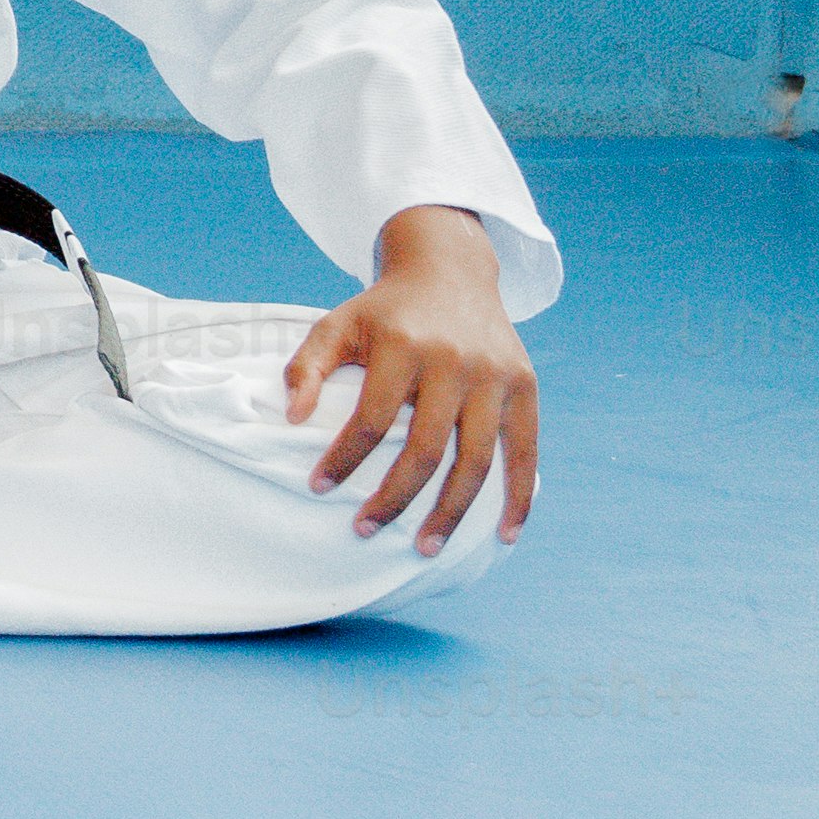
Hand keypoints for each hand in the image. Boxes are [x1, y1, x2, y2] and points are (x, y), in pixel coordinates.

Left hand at [285, 208, 538, 553]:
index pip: (371, 419)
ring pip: (475, 460)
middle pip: (426, 449)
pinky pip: (525, 451)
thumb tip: (292, 418)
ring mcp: (495, 376)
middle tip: (365, 530)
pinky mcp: (525, 386)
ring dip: (451, 512)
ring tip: (425, 548)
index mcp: (403, 345)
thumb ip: (307, 366)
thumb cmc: (384, 311)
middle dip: (393, 498)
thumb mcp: (336, 323)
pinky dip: (518, 496)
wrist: (450, 271)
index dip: (343, 459)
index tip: (318, 488)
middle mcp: (455, 361)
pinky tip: (503, 533)